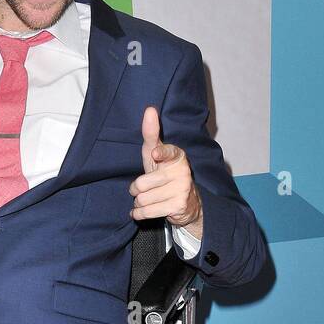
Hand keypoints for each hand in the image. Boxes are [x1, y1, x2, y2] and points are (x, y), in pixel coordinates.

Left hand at [129, 105, 202, 236]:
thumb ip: (151, 134)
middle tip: (145, 189)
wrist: (187, 204)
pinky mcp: (179, 206)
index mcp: (177, 155)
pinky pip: (147, 211)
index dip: (160, 154)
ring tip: (150, 199)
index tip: (155, 154)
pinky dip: (139, 213)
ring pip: (143, 199)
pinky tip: (143, 211)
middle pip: (142, 184)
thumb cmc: (165, 175)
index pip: (167, 152)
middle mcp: (182, 171)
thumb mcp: (156, 155)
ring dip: (139, 203)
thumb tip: (149, 109)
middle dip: (136, 190)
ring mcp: (182, 189)